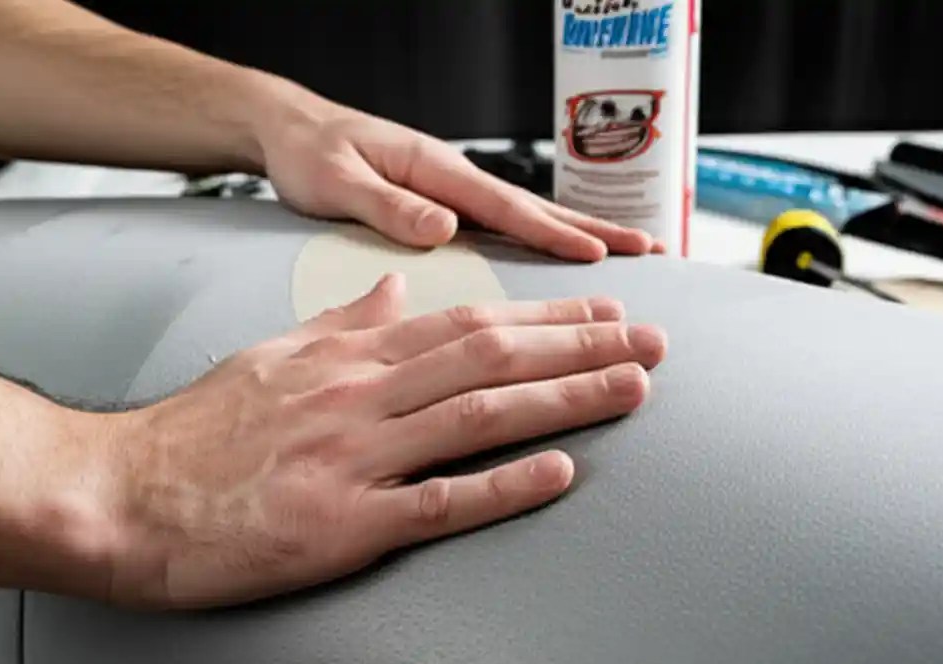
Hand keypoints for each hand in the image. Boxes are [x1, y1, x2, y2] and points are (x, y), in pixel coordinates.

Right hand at [96, 274, 666, 608]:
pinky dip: (502, 486)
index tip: (599, 311)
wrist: (121, 495)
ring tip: (630, 389)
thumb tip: (395, 288)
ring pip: (477, 417)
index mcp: (343, 357)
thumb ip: (341, 323)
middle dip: (578, 346)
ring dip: (563, 399)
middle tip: (648, 341)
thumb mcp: (270, 357)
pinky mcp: (341, 526)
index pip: (463, 322)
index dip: (543, 315)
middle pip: (488, 358)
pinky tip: (558, 471)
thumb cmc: (193, 433)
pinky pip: (437, 502)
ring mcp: (352, 459)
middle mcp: (357, 397)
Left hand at [260, 103, 662, 261]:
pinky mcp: (441, 200)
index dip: (551, 233)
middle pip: (533, 205)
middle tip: (651, 246)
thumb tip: (445, 227)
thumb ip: (388, 206)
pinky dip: (540, 233)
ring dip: (577, 230)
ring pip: (525, 212)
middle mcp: (450, 176)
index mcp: (432, 169)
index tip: (598, 254)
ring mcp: (450, 187)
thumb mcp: (337, 182)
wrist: (290, 130)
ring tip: (628, 249)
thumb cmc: (309, 154)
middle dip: (593, 227)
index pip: (503, 206)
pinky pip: (502, 219)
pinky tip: (561, 250)